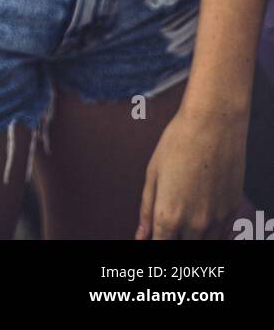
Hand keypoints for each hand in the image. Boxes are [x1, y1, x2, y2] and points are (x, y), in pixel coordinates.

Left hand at [135, 107, 246, 239]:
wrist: (214, 123)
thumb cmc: (177, 143)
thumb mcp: (153, 174)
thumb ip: (147, 209)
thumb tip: (140, 236)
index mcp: (168, 216)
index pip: (159, 246)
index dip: (153, 242)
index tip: (152, 235)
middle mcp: (194, 225)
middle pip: (181, 248)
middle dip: (172, 239)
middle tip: (168, 223)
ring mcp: (216, 221)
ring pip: (203, 246)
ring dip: (192, 239)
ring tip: (185, 219)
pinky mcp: (231, 211)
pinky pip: (221, 236)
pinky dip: (211, 234)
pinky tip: (203, 219)